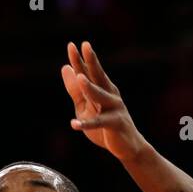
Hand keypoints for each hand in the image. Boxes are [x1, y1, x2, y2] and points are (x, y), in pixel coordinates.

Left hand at [61, 41, 146, 163]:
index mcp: (102, 88)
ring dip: (89, 88)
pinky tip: (74, 124)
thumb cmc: (105, 126)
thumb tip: (65, 67)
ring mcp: (114, 108)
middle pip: (98, 76)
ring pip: (100, 96)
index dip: (80, 60)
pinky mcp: (115, 124)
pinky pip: (99, 123)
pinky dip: (86, 124)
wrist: (127, 146)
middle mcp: (110, 94)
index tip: (71, 45)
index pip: (88, 72)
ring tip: (80, 78)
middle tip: (85, 45)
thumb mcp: (85, 107)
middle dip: (91, 61)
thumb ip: (75, 90)